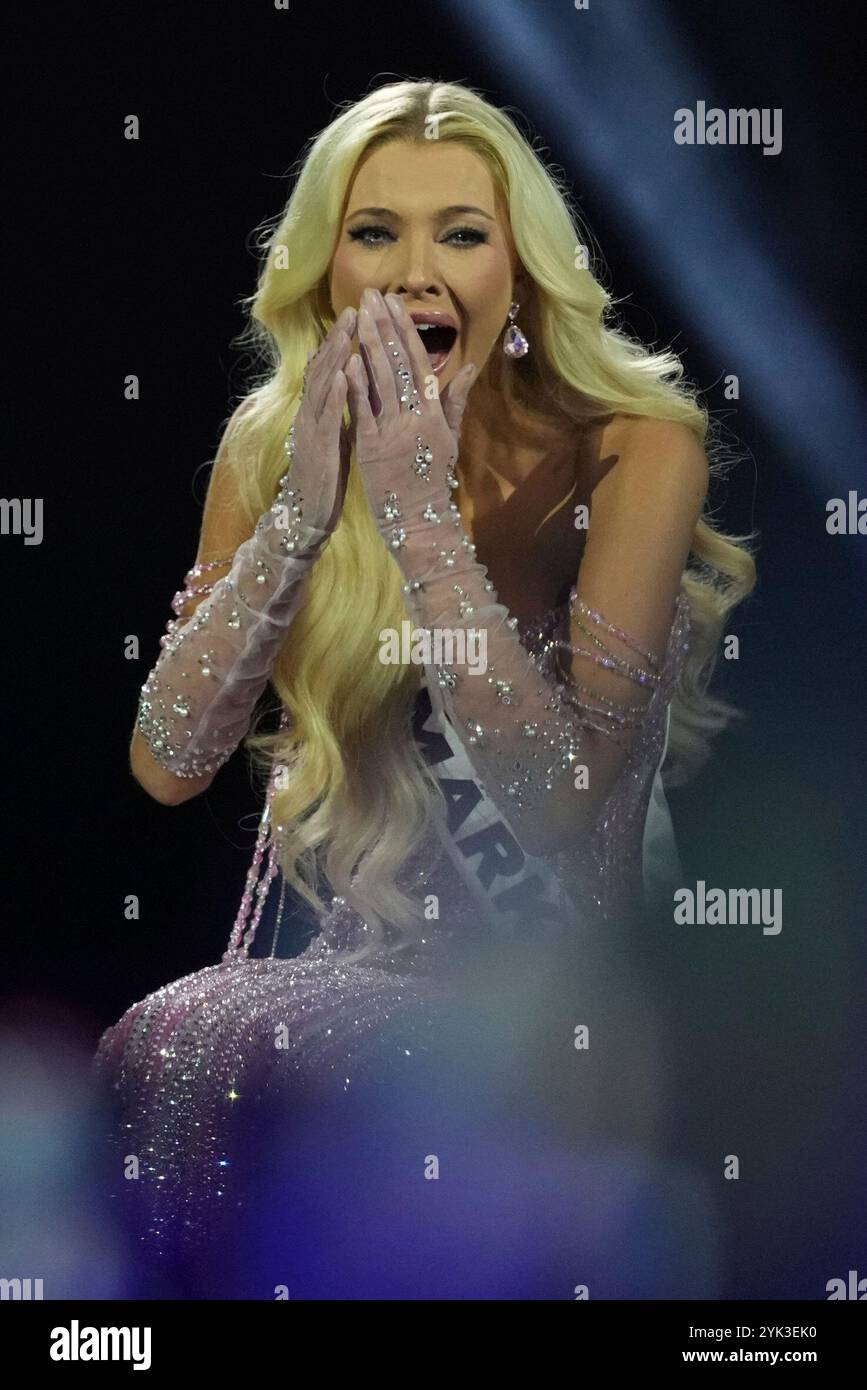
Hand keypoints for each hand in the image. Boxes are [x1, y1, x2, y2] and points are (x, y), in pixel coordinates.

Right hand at [287, 305, 356, 537]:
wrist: (307, 514)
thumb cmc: (326, 477)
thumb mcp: (338, 437)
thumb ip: (345, 411)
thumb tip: (360, 388)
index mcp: (319, 411)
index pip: (330, 368)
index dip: (342, 341)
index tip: (360, 314)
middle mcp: (311, 413)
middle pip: (324, 367)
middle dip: (340, 337)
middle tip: (356, 307)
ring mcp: (311, 428)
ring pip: (322, 385)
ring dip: (336, 355)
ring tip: (349, 329)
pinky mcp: (318, 447)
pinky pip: (326, 416)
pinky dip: (335, 394)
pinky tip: (345, 374)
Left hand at [345, 290, 475, 543]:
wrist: (420, 520)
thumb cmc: (433, 482)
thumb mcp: (451, 440)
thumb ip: (456, 402)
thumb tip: (470, 367)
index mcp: (435, 414)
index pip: (420, 364)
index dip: (406, 332)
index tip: (394, 304)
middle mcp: (416, 418)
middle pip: (399, 365)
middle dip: (384, 327)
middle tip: (371, 296)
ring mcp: (394, 432)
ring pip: (381, 382)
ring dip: (369, 345)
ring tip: (359, 316)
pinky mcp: (373, 448)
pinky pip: (364, 412)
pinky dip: (356, 386)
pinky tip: (348, 359)